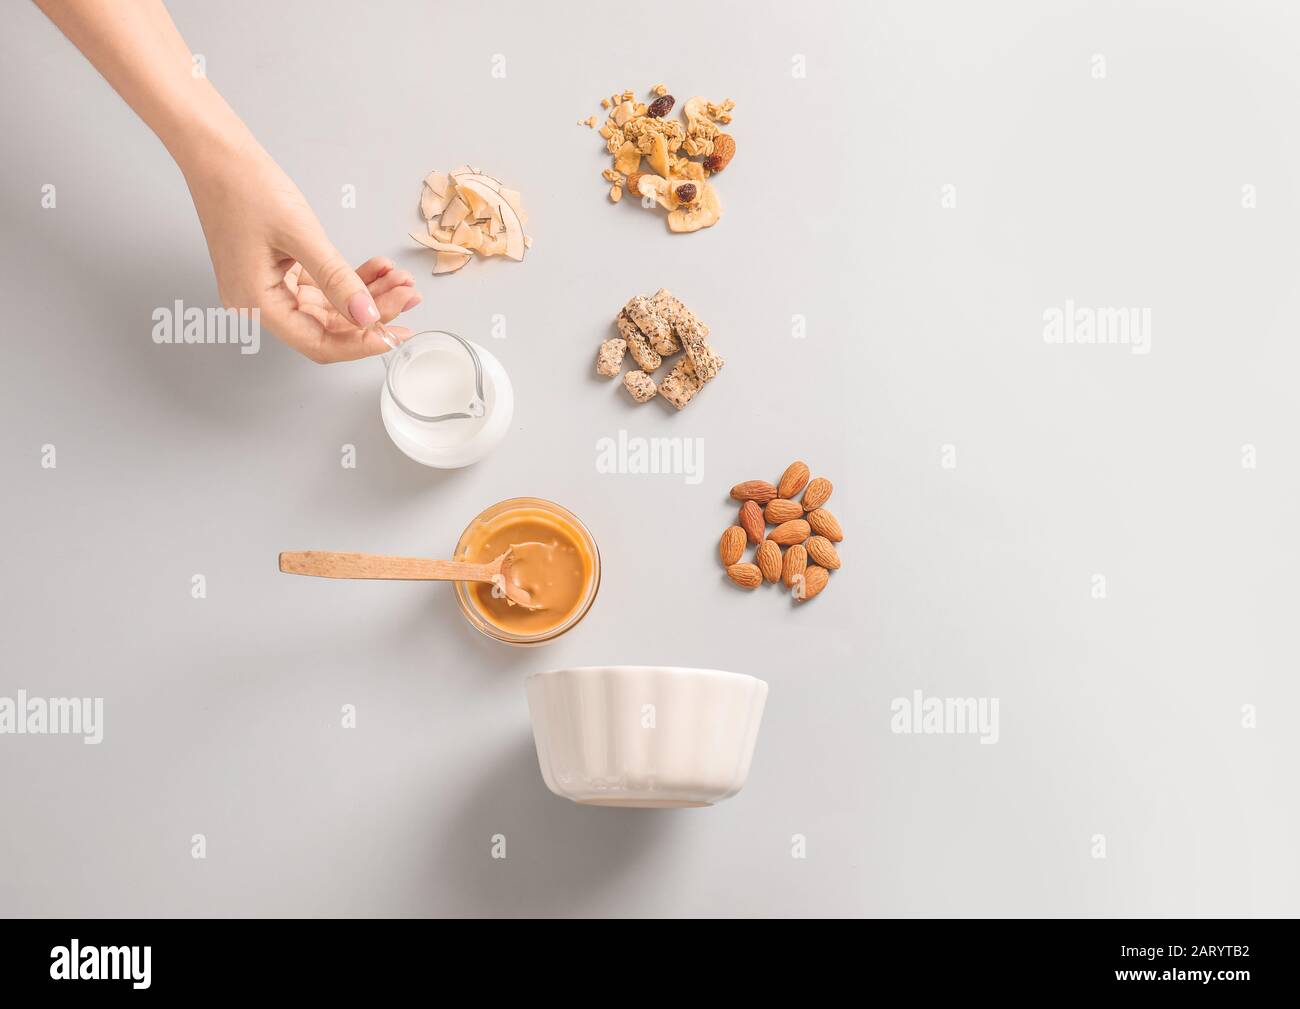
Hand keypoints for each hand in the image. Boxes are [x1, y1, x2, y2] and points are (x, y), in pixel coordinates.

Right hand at [184, 141, 420, 362]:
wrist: (217, 152)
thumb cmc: (245, 186)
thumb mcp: (301, 235)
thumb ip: (337, 280)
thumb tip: (367, 316)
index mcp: (256, 304)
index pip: (317, 343)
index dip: (360, 343)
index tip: (395, 334)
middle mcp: (259, 303)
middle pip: (327, 326)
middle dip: (371, 313)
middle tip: (408, 296)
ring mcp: (267, 286)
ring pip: (328, 306)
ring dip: (366, 294)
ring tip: (399, 279)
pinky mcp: (276, 270)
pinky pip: (320, 285)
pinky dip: (348, 278)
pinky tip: (377, 269)